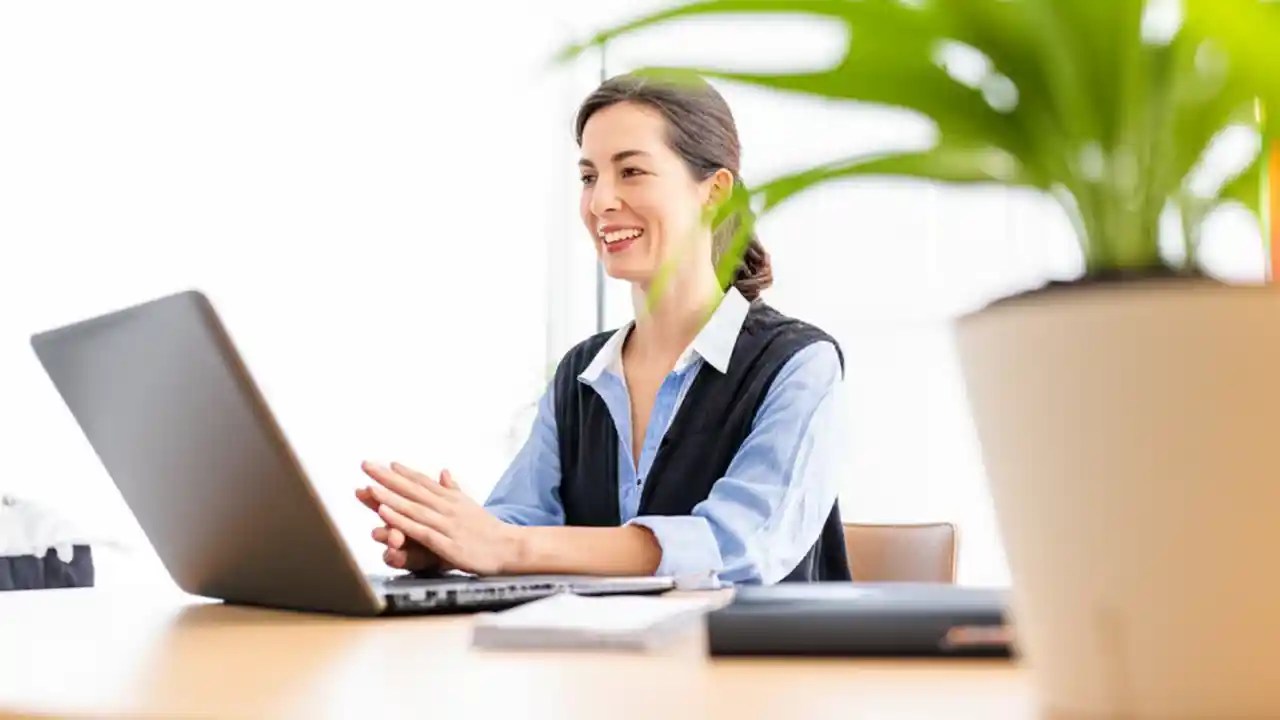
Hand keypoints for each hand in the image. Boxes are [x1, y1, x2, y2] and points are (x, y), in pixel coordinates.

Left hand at [360, 461, 520, 575]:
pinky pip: (420, 531)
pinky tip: (385, 514)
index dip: (403, 472)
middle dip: (387, 478)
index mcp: (452, 499)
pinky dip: (401, 521)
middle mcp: (447, 508)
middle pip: (413, 490)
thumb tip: (443, 471)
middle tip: (366, 465)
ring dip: (390, 497)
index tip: (384, 463)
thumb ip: (453, 489)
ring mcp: (446, 525)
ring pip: (413, 508)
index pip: (423, 482)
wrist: (510, 547)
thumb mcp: (470, 505)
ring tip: (370, 487)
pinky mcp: (446, 544)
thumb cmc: (488, 529)